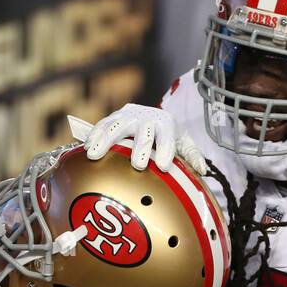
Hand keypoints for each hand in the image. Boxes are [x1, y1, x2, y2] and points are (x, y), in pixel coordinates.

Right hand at [84, 104, 206, 173]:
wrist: (155, 117)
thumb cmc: (170, 136)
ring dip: (105, 140)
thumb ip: (192, 156)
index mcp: (167, 123)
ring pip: (117, 126)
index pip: (168, 136)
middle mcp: (147, 117)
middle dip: (141, 147)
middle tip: (138, 164)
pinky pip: (102, 125)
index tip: (164, 166)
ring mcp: (128, 115)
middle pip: (144, 131)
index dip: (167, 150)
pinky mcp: (114, 117)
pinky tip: (84, 148)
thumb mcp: (184, 143)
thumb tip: (202, 171)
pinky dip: (93, 136)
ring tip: (94, 155)